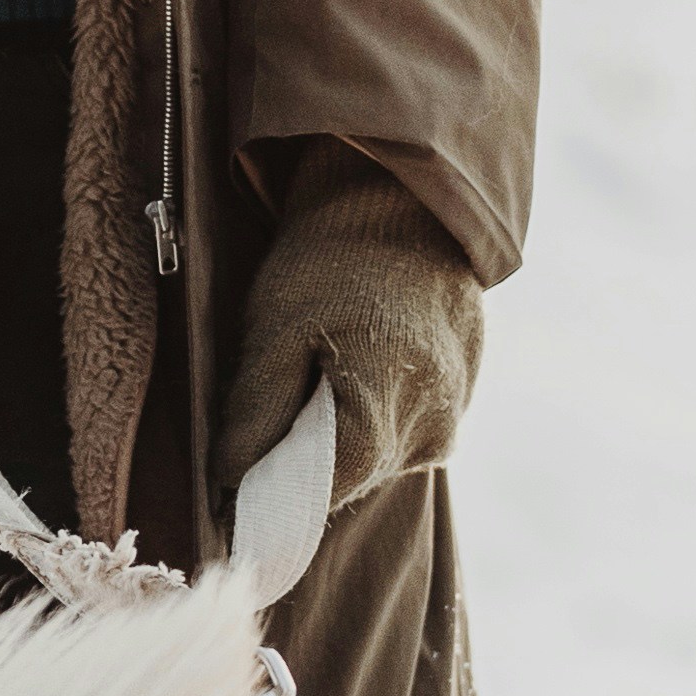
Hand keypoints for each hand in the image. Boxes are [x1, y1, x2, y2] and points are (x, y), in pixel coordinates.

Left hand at [219, 142, 482, 515]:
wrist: (401, 200)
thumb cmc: (329, 260)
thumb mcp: (274, 330)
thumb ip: (254, 413)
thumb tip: (230, 482)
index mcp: (385, 411)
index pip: (325, 493)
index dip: (278, 494)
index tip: (242, 484)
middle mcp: (433, 427)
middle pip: (355, 477)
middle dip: (310, 460)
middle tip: (276, 411)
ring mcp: (456, 412)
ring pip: (383, 456)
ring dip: (347, 435)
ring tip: (324, 373)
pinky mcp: (465, 395)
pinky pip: (410, 429)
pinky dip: (378, 412)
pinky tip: (360, 364)